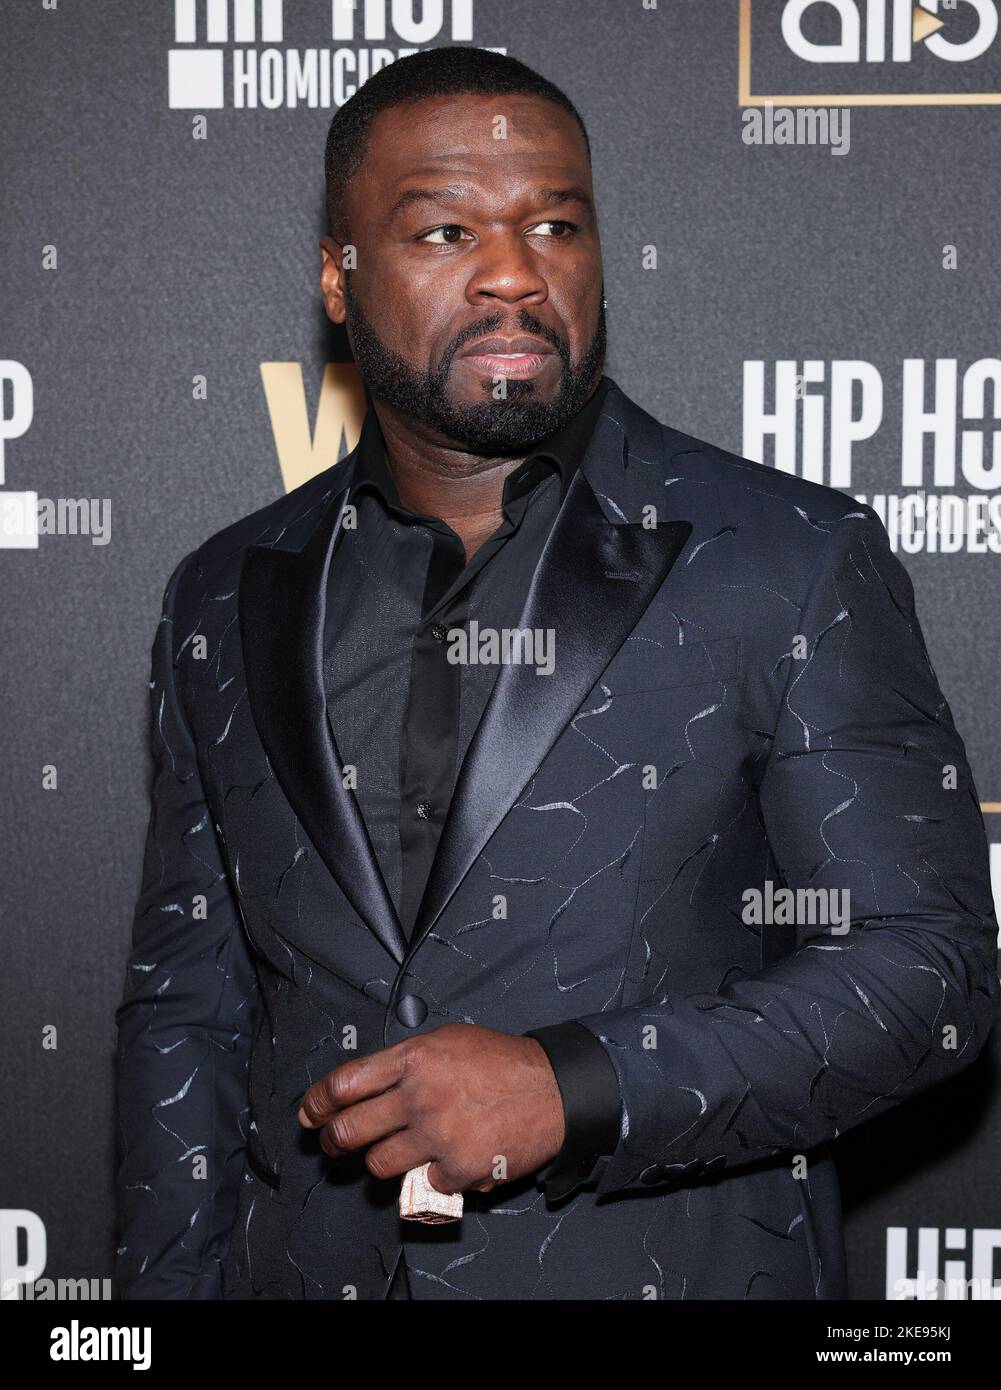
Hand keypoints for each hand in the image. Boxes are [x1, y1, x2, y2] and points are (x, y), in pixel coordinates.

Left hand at [297, 1023, 564, 1195]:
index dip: (317, 1102)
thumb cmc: (502, 1063)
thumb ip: (404, 1062)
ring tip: (398, 1150)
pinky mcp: (456, 1167)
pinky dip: (431, 1174)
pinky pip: (421, 1183)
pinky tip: (449, 1156)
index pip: (345, 1083)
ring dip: (381, 1160)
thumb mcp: (447, 1042)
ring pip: (377, 1163)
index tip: (309, 1113)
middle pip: (349, 1129)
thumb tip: (361, 1085)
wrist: (555, 1089)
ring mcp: (437, 1133)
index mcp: (415, 1057)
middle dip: (333, 1140)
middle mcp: (420, 1094)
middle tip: (333, 1143)